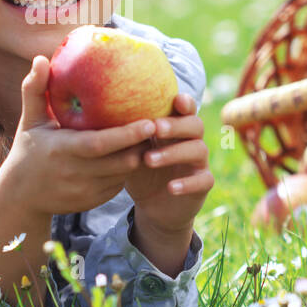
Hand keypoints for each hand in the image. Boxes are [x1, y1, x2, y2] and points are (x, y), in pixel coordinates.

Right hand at [0, 56, 159, 220]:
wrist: (20, 197)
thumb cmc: (28, 150)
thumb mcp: (30, 120)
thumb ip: (35, 89)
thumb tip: (41, 58)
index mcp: (63, 150)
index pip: (100, 144)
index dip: (127, 135)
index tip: (150, 122)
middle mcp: (76, 173)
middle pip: (121, 162)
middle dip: (142, 145)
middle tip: (159, 124)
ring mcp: (86, 191)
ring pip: (124, 174)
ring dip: (138, 157)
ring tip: (149, 137)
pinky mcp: (93, 201)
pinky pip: (118, 184)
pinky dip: (126, 170)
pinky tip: (132, 153)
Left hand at [125, 93, 212, 236]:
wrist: (154, 207)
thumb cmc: (141, 171)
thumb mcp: (132, 152)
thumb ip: (127, 135)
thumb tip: (102, 114)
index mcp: (175, 129)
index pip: (184, 110)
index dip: (184, 102)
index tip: (175, 99)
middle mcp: (191, 141)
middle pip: (195, 125)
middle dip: (176, 125)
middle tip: (155, 128)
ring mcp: (199, 162)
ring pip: (198, 150)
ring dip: (174, 152)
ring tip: (148, 160)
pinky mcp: (203, 184)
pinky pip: (203, 180)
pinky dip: (188, 183)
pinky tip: (171, 187)